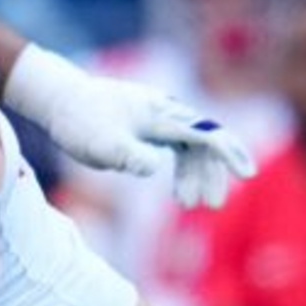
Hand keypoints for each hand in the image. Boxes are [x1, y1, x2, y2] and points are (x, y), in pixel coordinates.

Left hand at [2, 47, 256, 208]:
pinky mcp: (150, 124)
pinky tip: (178, 190)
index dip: (229, 153)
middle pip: (204, 141)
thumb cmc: (80, 124)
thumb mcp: (102, 146)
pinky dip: (182, 168)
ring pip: (192, 146)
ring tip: (187, 203)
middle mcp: (165, 111)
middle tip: (211, 206)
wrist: (59, 100)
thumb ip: (130, 156)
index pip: (206, 133)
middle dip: (212, 173)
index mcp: (160, 115)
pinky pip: (178, 145)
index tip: (246, 175)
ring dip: (195, 175)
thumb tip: (155, 166)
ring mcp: (159, 116)